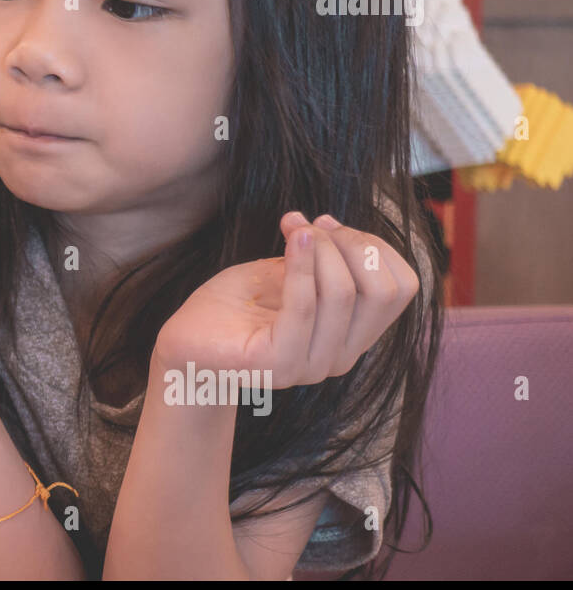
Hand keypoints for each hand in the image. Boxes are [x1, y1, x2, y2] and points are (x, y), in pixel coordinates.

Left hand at [153, 212, 419, 388]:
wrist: (186, 341)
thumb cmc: (235, 306)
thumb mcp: (287, 271)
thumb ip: (318, 255)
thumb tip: (329, 223)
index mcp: (351, 335)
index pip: (402, 288)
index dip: (375, 247)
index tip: (329, 226)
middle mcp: (339, 356)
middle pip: (381, 290)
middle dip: (351, 243)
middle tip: (308, 225)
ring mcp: (310, 365)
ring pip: (344, 293)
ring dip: (320, 248)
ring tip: (292, 226)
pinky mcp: (276, 364)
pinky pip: (304, 306)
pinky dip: (301, 264)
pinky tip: (291, 236)